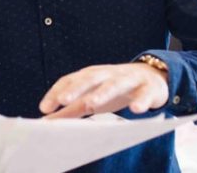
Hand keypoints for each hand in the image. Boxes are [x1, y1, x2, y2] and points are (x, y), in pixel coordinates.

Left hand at [40, 63, 168, 118]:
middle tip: (63, 100)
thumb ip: (70, 109)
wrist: (151, 78)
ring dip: (103, 93)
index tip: (44, 108)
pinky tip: (136, 110)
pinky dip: (141, 101)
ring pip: (115, 84)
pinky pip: (145, 94)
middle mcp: (107, 74)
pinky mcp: (148, 88)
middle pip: (90, 78)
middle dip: (76, 88)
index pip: (70, 80)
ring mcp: (128, 79)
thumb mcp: (91, 98)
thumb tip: (46, 121)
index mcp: (90, 76)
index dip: (56, 92)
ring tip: (91, 103)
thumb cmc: (113, 90)